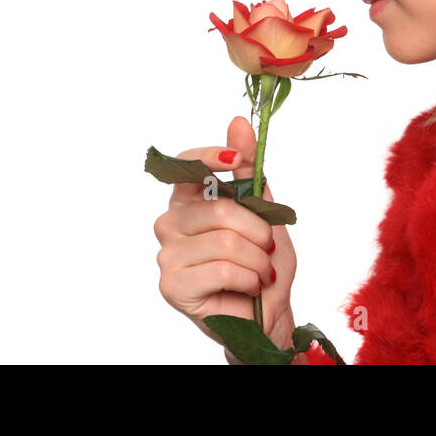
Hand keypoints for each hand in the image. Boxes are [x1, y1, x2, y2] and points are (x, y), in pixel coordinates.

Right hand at [154, 115, 298, 358]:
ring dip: (257, 259)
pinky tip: (249, 286)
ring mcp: (167, 254)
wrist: (268, 313)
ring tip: (260, 272)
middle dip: (257, 228)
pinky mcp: (172, 284)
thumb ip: (249, 169)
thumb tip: (238, 122)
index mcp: (188, 201)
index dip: (210, 157)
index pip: (185, 165)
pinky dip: (248, 277)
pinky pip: (221, 268)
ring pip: (224, 240)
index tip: (238, 161)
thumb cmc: (262, 262)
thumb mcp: (264, 209)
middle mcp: (170, 223)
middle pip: (218, 208)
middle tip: (267, 247)